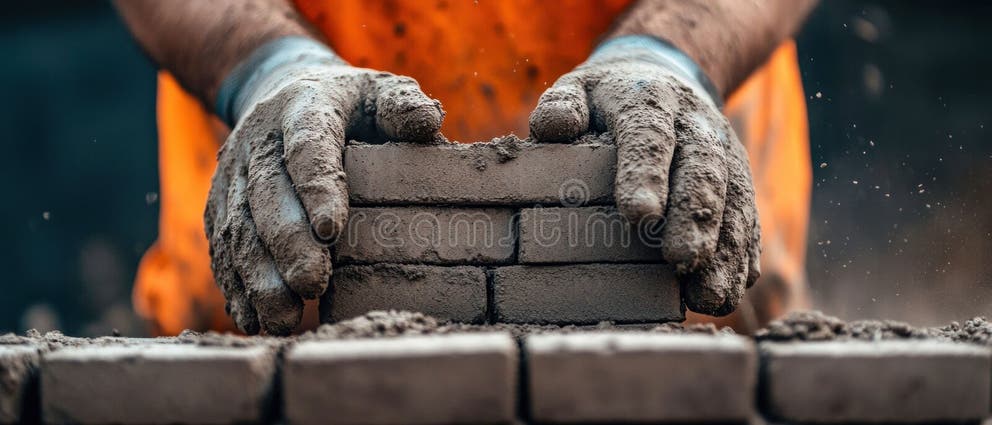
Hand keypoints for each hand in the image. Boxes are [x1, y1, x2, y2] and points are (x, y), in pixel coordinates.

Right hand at [205, 37, 442, 333]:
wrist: (281, 93)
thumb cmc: (350, 105)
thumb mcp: (380, 92)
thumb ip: (403, 105)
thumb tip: (427, 118)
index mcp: (304, 106)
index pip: (308, 146)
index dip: (317, 187)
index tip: (331, 230)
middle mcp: (260, 139)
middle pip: (268, 193)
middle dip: (288, 243)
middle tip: (311, 283)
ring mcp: (234, 172)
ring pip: (238, 226)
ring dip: (258, 275)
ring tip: (283, 317)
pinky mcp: (220, 201)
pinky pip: (221, 245)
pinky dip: (235, 284)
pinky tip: (253, 318)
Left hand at [529, 36, 759, 315]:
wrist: (664, 78)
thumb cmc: (606, 100)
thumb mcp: (578, 89)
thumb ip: (562, 105)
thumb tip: (556, 126)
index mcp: (650, 100)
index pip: (649, 133)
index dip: (646, 173)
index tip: (638, 216)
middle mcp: (695, 123)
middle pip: (702, 167)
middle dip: (694, 216)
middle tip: (681, 260)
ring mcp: (724, 151)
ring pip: (733, 197)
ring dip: (724, 248)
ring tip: (710, 295)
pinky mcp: (739, 178)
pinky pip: (748, 216)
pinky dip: (742, 254)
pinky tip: (731, 290)